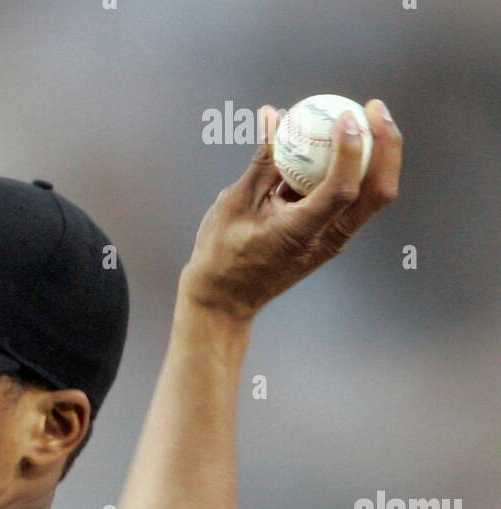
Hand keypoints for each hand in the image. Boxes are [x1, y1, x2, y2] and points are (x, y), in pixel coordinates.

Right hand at [180, 99, 402, 320]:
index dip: (351, 149)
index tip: (345, 116)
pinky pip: (352, 198)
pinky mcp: (329, 236)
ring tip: (367, 117)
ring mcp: (332, 240)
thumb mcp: (236, 203)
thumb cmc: (222, 254)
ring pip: (372, 195)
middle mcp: (327, 239)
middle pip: (379, 192)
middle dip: (387, 146)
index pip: (342, 189)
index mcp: (301, 233)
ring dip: (378, 155)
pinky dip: (353, 168)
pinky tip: (339, 142)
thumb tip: (274, 115)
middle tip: (374, 108)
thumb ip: (263, 160)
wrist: (225, 299)